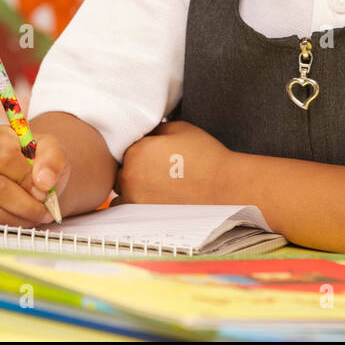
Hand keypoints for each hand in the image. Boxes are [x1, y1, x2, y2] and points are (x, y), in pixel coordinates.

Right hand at [0, 125, 69, 225]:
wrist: (26, 173)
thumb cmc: (38, 159)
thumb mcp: (53, 151)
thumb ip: (53, 160)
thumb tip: (43, 182)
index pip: (4, 157)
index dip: (26, 178)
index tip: (45, 190)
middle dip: (26, 205)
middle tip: (46, 211)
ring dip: (19, 219)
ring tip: (37, 216)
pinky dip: (8, 226)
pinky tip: (22, 219)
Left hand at [114, 120, 232, 205]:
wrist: (223, 186)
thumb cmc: (205, 155)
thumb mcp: (178, 128)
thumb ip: (154, 129)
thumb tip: (144, 133)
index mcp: (136, 150)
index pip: (124, 146)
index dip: (138, 148)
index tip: (153, 152)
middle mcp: (130, 175)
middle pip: (120, 169)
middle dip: (133, 167)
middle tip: (156, 168)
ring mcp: (135, 198)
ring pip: (122, 189)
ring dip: (132, 186)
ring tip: (156, 184)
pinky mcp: (144, 215)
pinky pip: (127, 209)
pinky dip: (135, 204)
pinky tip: (154, 198)